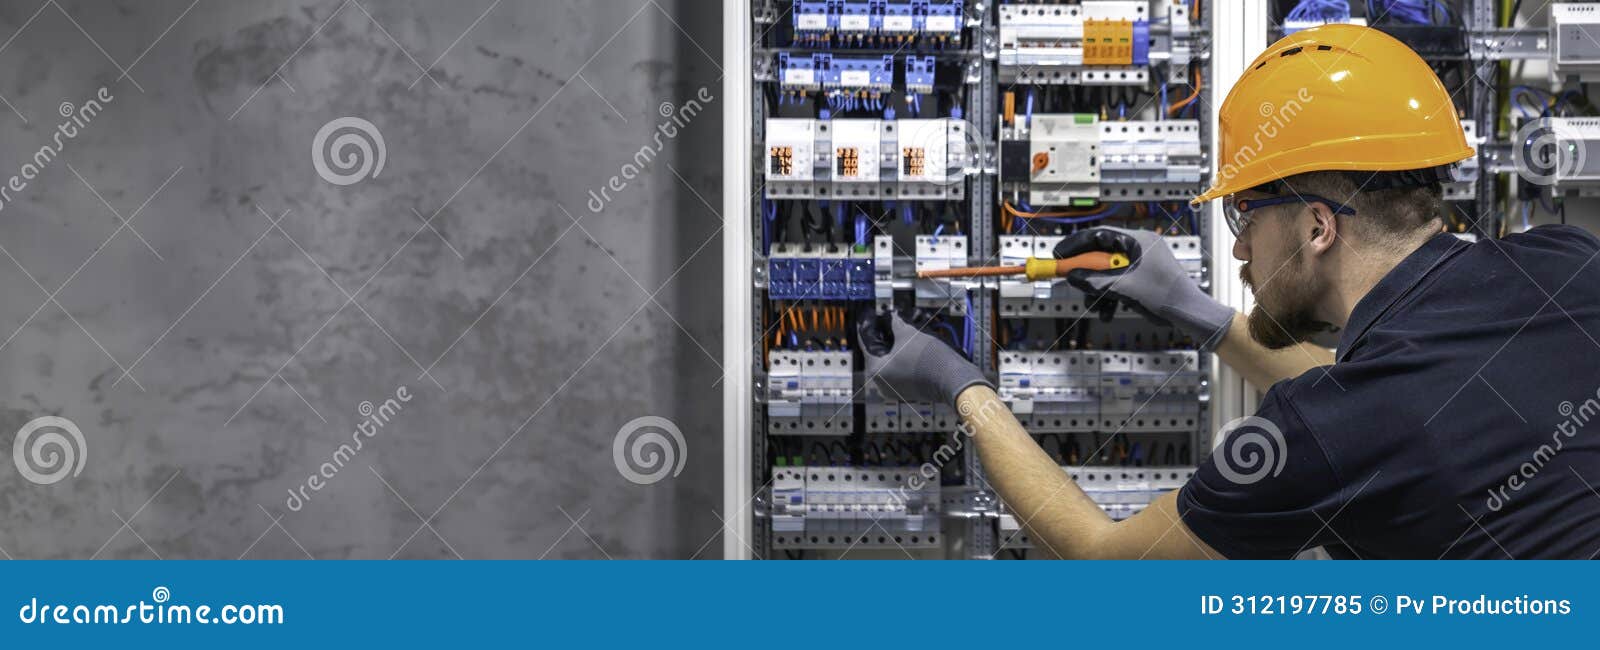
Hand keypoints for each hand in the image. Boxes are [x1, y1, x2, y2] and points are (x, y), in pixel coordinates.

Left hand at [857, 311, 990, 405]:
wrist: (953, 378)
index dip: (870, 327)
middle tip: (887, 323)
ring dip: (894, 348)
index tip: (871, 318)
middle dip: (884, 337)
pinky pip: (900, 371)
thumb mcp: (908, 333)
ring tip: (901, 333)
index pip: (867, 344)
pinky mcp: (909, 391)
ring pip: (890, 363)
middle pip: (878, 354)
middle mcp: (882, 384)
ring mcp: (896, 390)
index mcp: (876, 371)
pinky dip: (902, 359)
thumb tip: (892, 316)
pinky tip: (909, 347)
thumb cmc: (929, 358)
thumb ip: (895, 323)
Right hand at [1053, 226, 1234, 348]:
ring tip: (1094, 306)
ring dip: (1097, 289)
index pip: (1100, 234)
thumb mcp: (1124, 288)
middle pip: (1102, 254)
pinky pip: (1118, 282)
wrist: (1189, 313)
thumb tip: (1072, 277)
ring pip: (1108, 271)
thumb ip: (1096, 282)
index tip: (1059, 255)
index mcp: (1138, 240)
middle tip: (1070, 280)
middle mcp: (1139, 247)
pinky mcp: (1142, 277)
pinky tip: (1107, 312)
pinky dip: (1110, 295)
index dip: (1076, 244)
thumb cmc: (1165, 295)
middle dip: (1087, 272)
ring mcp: (1141, 263)